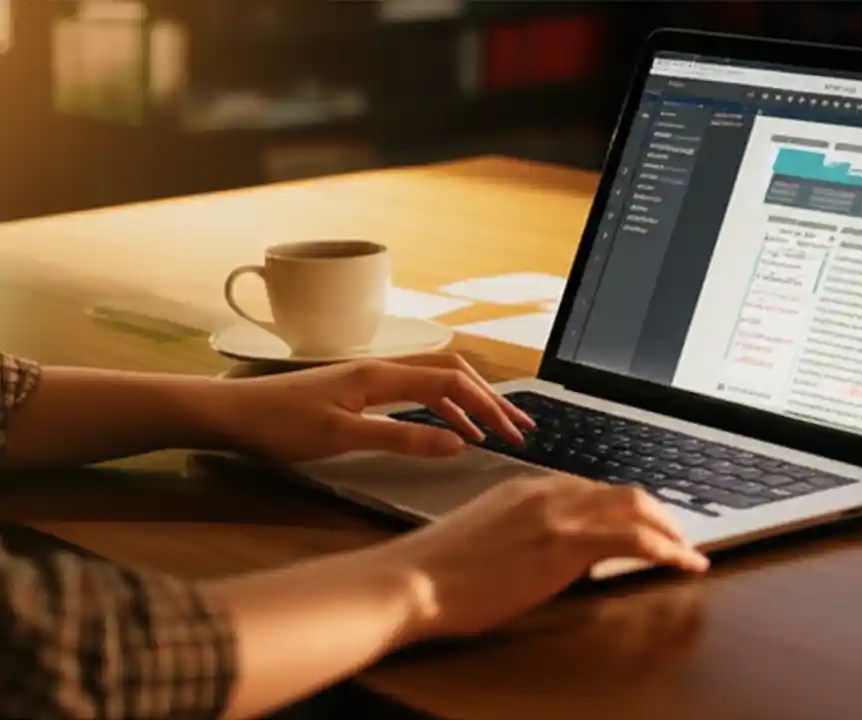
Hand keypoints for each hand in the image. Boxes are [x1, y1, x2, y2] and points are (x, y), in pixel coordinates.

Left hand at [216, 354, 534, 461]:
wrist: (229, 413)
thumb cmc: (277, 425)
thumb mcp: (340, 437)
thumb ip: (401, 439)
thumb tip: (458, 443)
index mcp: (381, 374)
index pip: (451, 385)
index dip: (487, 408)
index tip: (512, 435)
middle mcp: (381, 367)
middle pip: (452, 373)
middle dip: (490, 398)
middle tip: (519, 427)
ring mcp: (370, 376)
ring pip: (436, 379)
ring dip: (470, 401)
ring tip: (496, 428)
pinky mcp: (360, 388)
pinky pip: (416, 390)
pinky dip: (443, 406)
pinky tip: (449, 428)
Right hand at [377, 473, 708, 641]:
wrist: (412, 581)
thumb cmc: (436, 573)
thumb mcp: (487, 540)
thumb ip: (522, 535)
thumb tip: (549, 555)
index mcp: (528, 488)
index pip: (594, 491)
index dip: (628, 511)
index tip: (646, 526)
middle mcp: (547, 491)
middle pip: (623, 493)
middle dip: (659, 515)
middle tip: (678, 539)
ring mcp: (557, 514)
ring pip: (635, 509)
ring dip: (670, 531)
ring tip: (689, 553)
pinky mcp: (564, 542)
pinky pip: (633, 540)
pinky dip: (667, 549)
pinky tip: (683, 564)